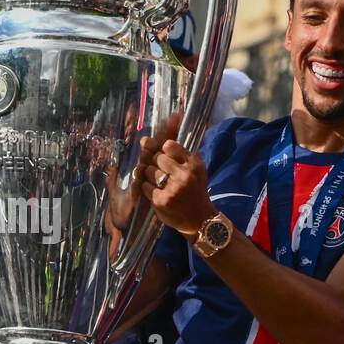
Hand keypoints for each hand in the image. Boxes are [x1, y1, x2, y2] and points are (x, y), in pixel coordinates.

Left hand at [137, 119, 215, 237]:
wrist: (199, 219)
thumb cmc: (195, 190)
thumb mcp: (196, 169)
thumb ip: (181, 151)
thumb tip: (168, 123)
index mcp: (193, 164)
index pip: (169, 145)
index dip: (163, 149)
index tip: (164, 153)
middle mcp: (184, 175)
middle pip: (157, 158)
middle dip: (155, 163)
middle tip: (162, 171)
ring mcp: (172, 189)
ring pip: (148, 171)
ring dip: (150, 175)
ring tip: (160, 182)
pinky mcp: (161, 200)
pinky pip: (144, 186)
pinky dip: (147, 188)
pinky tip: (156, 191)